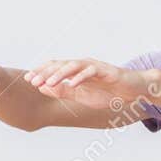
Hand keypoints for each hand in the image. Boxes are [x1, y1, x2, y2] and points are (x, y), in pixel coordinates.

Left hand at [23, 58, 146, 111]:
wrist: (133, 91)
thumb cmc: (108, 92)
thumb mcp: (82, 95)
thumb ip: (63, 91)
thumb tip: (42, 88)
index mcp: (75, 71)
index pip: (55, 68)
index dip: (41, 73)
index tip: (28, 80)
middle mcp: (83, 65)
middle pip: (60, 65)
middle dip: (45, 73)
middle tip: (32, 81)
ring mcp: (94, 66)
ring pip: (73, 66)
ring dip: (60, 74)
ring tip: (49, 82)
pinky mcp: (106, 71)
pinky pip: (91, 72)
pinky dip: (81, 77)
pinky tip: (72, 83)